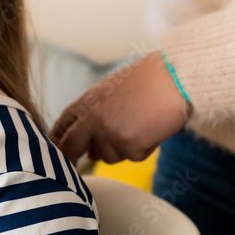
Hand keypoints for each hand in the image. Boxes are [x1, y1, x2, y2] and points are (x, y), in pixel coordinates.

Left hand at [51, 51, 192, 163]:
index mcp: (86, 102)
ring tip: (140, 124)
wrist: (175, 77)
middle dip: (75, 156)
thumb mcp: (112, 92)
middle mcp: (93, 119)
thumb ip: (97, 118)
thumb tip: (91, 153)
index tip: (60, 150)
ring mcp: (109, 133)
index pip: (61, 126)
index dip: (58, 141)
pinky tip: (153, 129)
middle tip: (85, 157)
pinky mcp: (130, 145)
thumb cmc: (148, 80)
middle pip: (72, 147)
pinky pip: (133, 157)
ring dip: (123, 148)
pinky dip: (145, 148)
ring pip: (109, 156)